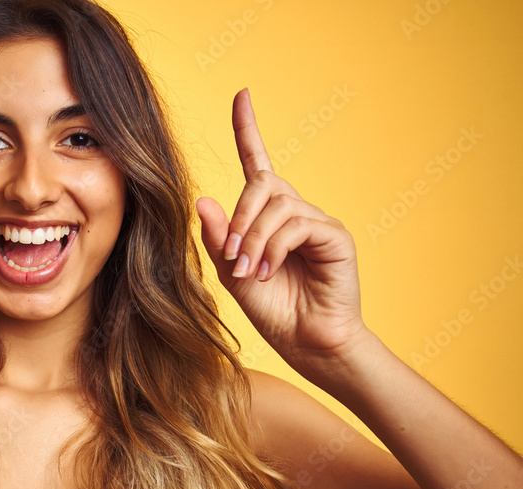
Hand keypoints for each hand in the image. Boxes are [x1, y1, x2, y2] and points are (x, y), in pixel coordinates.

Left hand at [196, 89, 369, 376]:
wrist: (306, 343)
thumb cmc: (273, 310)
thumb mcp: (231, 274)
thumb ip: (218, 239)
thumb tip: (202, 200)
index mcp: (268, 216)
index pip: (258, 163)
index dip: (249, 129)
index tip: (242, 96)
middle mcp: (295, 211)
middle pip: (262, 183)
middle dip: (239, 217)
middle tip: (232, 256)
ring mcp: (318, 222)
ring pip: (277, 204)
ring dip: (254, 238)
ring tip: (250, 271)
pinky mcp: (335, 237)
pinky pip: (297, 224)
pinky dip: (274, 246)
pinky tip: (267, 270)